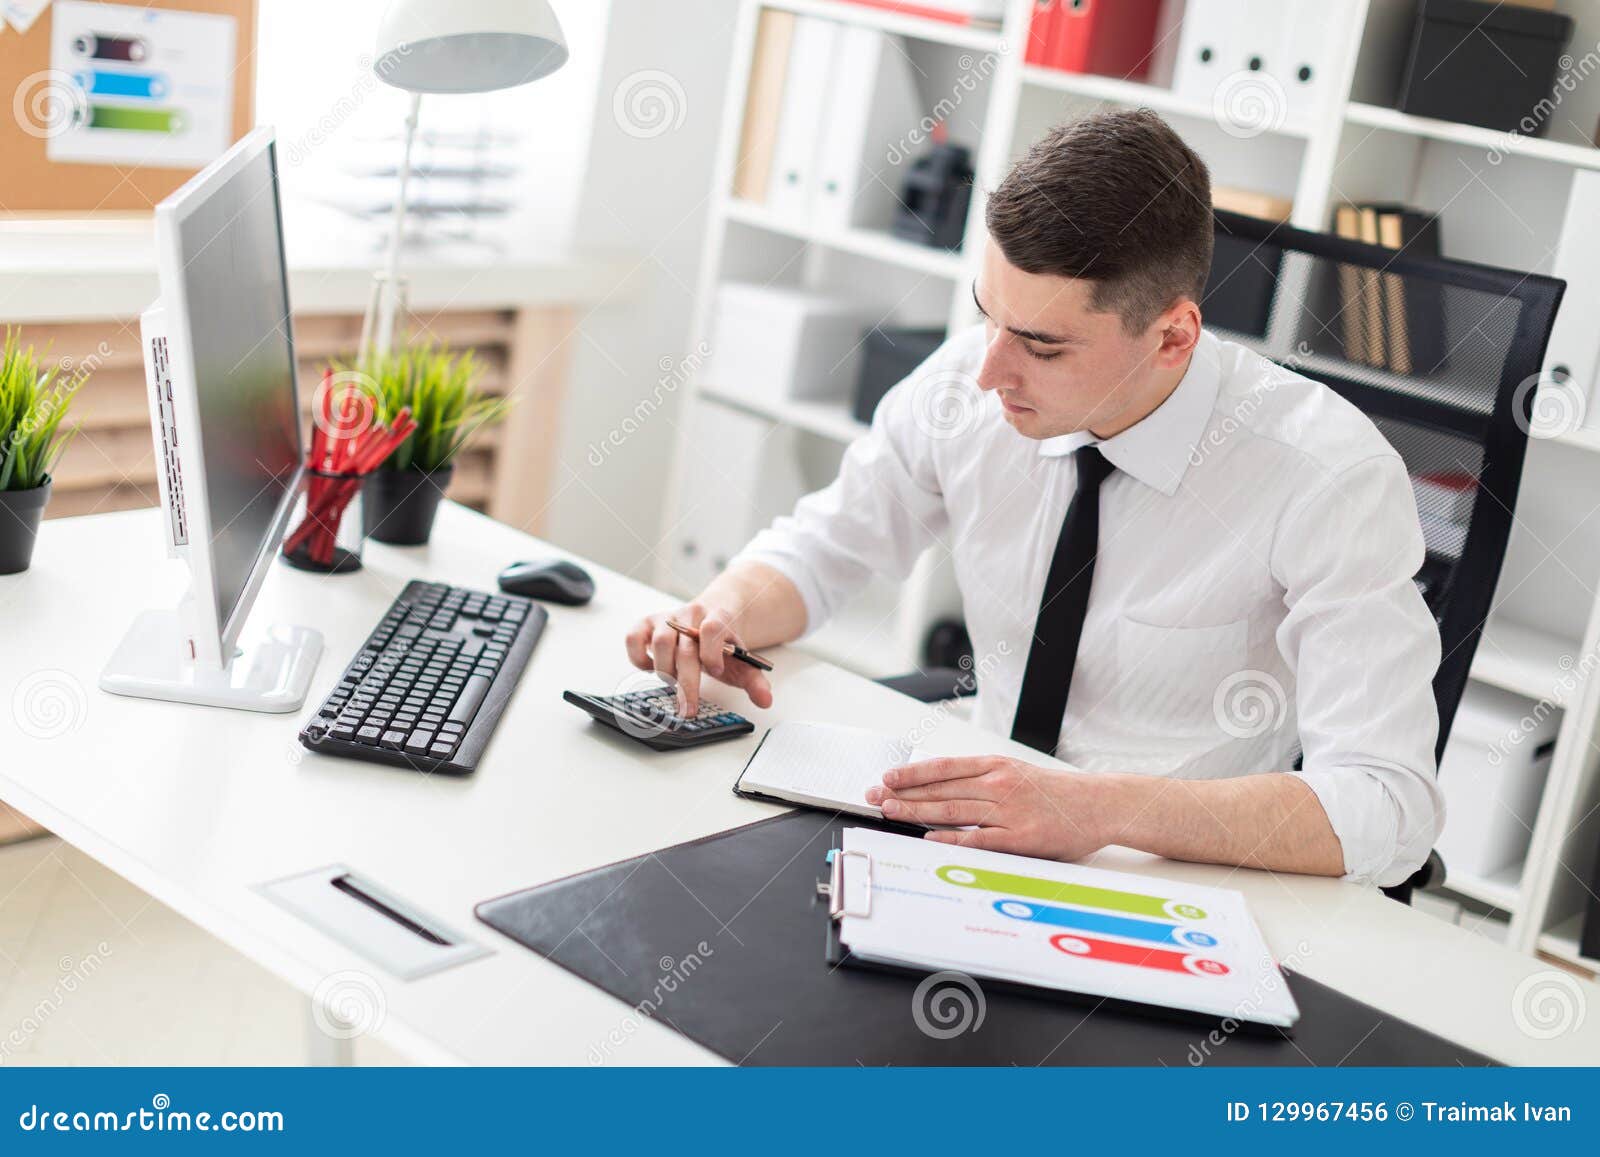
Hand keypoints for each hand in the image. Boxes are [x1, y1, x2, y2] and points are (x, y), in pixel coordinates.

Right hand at [624, 603, 773, 716]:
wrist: (710, 617)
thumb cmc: (722, 645)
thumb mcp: (741, 661)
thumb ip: (755, 681)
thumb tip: (765, 700)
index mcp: (718, 617)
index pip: (713, 627)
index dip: (712, 651)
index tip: (716, 670)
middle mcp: (690, 615)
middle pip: (686, 647)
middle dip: (687, 682)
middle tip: (688, 708)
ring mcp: (666, 618)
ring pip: (660, 642)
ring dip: (666, 671)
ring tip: (673, 686)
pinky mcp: (646, 624)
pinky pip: (633, 637)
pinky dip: (638, 657)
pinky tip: (651, 668)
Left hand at [865, 756, 1112, 859]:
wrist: (1100, 805)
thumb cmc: (1057, 793)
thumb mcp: (1018, 774)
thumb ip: (984, 781)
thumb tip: (943, 788)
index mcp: (997, 766)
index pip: (944, 767)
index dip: (912, 773)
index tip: (887, 776)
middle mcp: (999, 784)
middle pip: (941, 789)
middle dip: (903, 793)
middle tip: (875, 795)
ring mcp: (1010, 811)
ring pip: (953, 811)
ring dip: (917, 812)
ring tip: (890, 812)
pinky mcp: (1021, 838)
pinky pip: (979, 839)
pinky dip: (951, 839)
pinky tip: (929, 837)